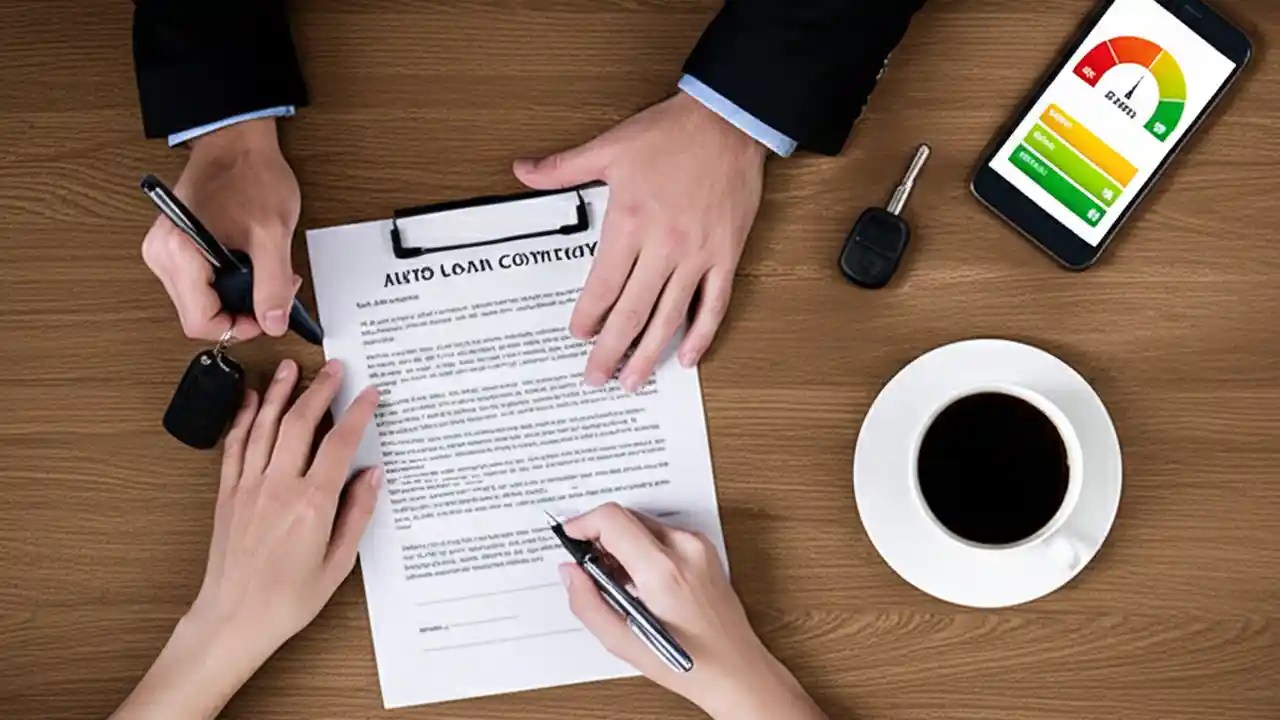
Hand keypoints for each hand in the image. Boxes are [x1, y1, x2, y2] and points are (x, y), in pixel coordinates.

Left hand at [111, 359, 380, 719]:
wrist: (234, 619)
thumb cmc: (288, 599)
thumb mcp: (339, 563)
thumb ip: (357, 513)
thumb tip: (372, 475)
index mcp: (312, 504)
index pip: (340, 443)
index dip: (357, 413)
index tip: (370, 393)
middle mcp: (278, 488)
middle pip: (300, 422)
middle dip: (320, 389)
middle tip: (335, 368)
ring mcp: (249, 487)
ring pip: (264, 425)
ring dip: (279, 392)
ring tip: (291, 367)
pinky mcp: (228, 494)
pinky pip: (235, 445)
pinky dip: (243, 417)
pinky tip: (251, 399)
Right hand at [141, 118, 301, 340]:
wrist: (238, 143)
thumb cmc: (251, 174)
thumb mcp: (273, 234)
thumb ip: (273, 283)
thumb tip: (273, 323)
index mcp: (178, 252)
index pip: (199, 321)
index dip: (237, 328)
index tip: (265, 318)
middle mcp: (161, 254)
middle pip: (198, 314)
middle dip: (240, 313)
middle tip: (272, 294)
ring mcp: (164, 251)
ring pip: (200, 302)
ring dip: (235, 299)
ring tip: (262, 275)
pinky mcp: (175, 247)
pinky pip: (199, 283)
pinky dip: (227, 283)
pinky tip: (247, 267)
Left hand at [514, 92, 767, 390]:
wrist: (729, 122)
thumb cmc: (671, 133)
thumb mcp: (610, 146)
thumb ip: (564, 167)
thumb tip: (522, 170)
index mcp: (630, 222)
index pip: (603, 286)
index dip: (588, 317)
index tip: (579, 335)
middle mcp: (664, 246)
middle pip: (632, 313)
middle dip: (610, 351)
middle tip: (595, 378)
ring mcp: (698, 255)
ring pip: (670, 318)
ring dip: (649, 355)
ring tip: (633, 381)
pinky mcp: (726, 256)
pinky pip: (714, 305)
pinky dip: (701, 335)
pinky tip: (687, 358)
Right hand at [558, 504, 825, 719]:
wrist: (737, 670)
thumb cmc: (691, 663)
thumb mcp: (624, 643)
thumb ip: (588, 604)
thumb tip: (570, 573)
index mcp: (664, 571)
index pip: (612, 519)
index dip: (583, 524)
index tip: (569, 537)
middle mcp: (685, 549)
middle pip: (626, 518)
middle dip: (600, 538)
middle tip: (590, 570)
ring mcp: (698, 546)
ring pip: (642, 525)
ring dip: (622, 545)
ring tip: (620, 584)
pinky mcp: (704, 549)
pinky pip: (661, 534)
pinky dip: (642, 550)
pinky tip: (641, 582)